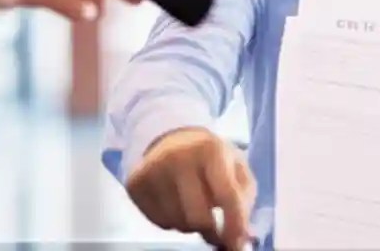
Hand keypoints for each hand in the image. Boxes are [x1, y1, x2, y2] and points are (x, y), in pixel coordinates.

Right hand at [126, 127, 256, 248]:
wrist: (172, 139)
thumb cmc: (211, 159)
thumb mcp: (236, 168)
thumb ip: (244, 200)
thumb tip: (243, 238)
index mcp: (210, 149)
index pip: (226, 195)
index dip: (234, 224)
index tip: (237, 244)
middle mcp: (178, 156)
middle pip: (198, 217)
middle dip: (211, 232)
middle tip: (215, 233)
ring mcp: (153, 170)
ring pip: (178, 223)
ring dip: (190, 225)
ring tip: (193, 206)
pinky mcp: (135, 184)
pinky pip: (159, 222)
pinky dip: (172, 221)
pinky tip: (175, 203)